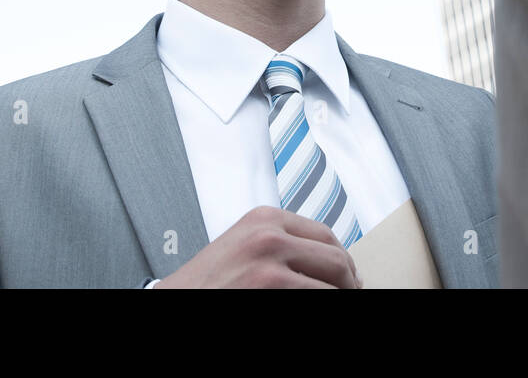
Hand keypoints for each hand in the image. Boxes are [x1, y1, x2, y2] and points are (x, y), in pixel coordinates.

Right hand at [153, 205, 362, 288]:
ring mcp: (270, 261)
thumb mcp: (242, 249)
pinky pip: (318, 298)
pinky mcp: (271, 286)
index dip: (343, 262)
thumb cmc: (205, 286)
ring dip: (339, 297)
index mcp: (264, 219)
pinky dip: (323, 305)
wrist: (175, 301)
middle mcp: (269, 234)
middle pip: (337, 258)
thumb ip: (280, 246)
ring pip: (334, 284)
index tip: (349, 279)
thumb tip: (328, 264)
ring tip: (336, 304)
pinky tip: (313, 309)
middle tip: (351, 296)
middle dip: (348, 284)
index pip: (325, 235)